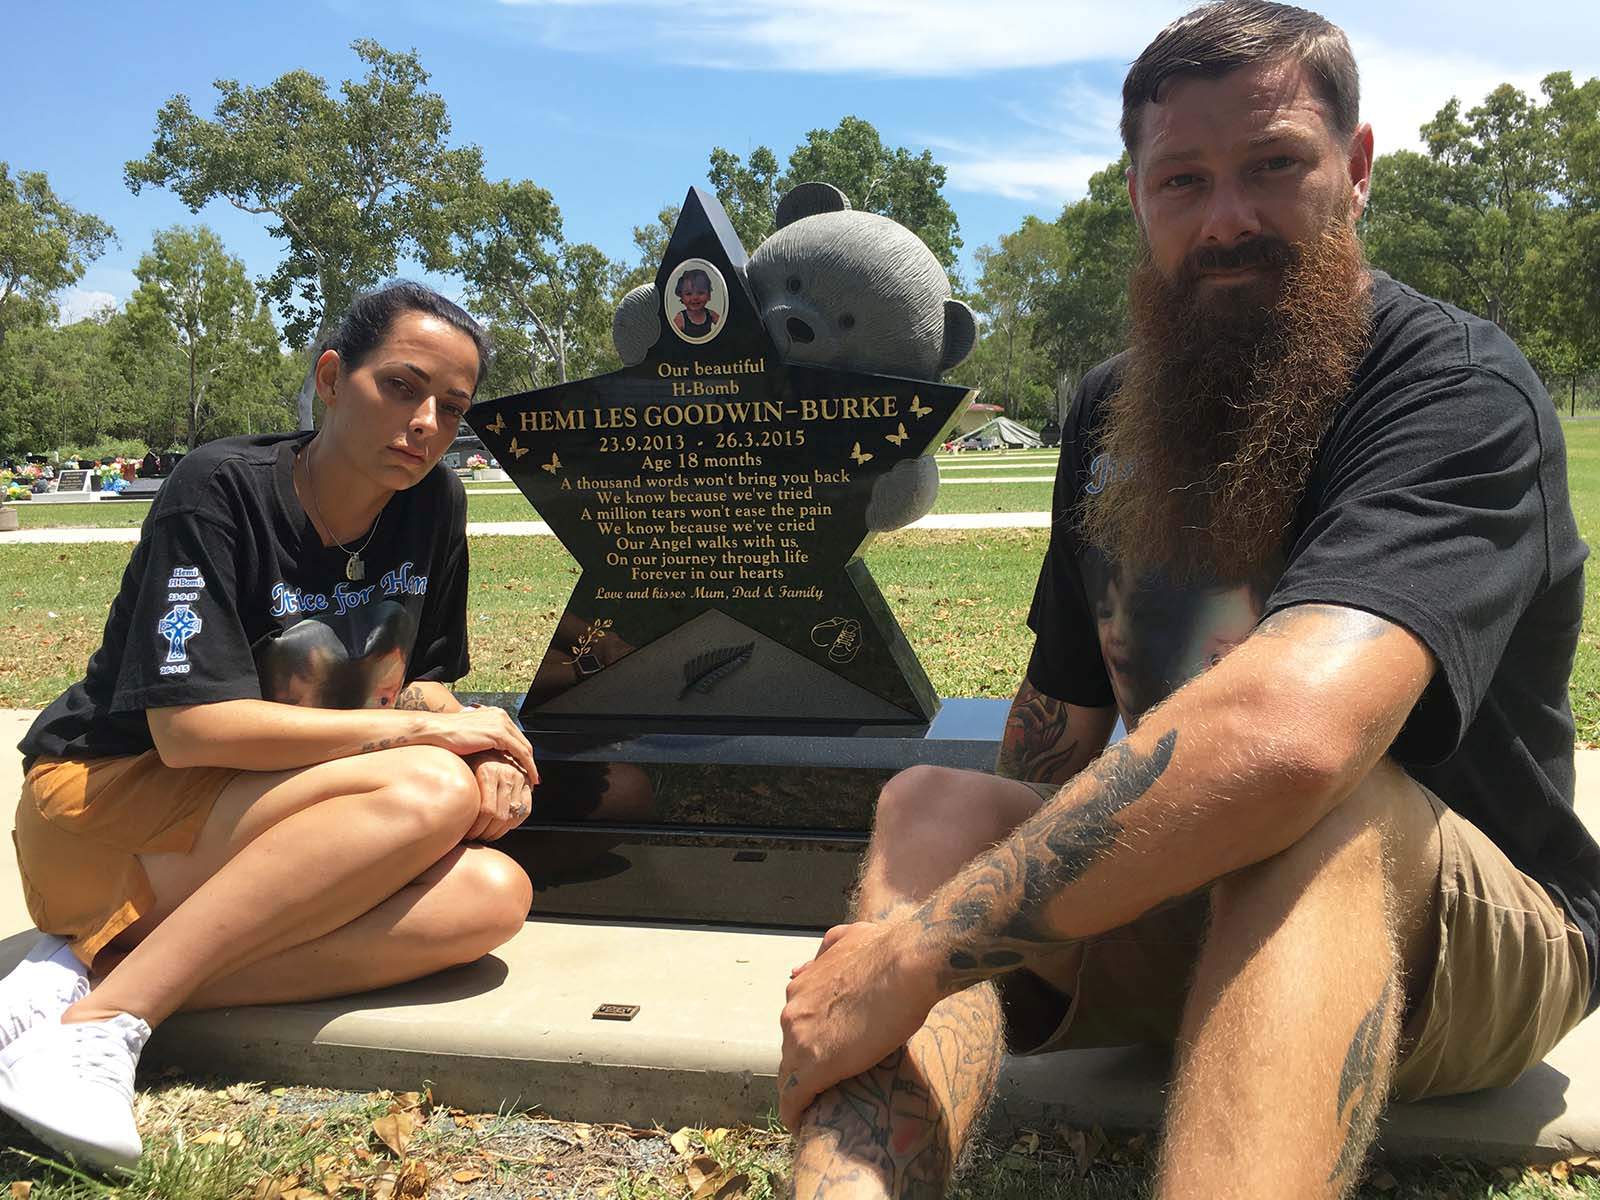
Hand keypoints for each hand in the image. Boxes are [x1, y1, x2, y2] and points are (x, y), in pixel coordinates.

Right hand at [416, 706, 538, 787]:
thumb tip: (489, 757)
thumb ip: (483, 741)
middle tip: (533, 776)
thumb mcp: (471, 737)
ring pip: (525, 748)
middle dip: (529, 760)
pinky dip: (528, 766)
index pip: (515, 736)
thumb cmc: (446, 736)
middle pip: (522, 741)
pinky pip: (520, 753)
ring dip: (531, 765)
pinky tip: (529, 778)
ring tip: (533, 780)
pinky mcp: (499, 734)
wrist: (435, 730)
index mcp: (495, 714)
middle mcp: (501, 716)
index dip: (522, 753)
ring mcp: (501, 723)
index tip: (526, 767)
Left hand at [463, 750, 532, 841]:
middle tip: (476, 837)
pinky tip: (502, 826)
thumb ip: (458, 790)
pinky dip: (514, 822)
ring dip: (500, 831)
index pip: (487, 810)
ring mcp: (519, 778)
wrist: (481, 747)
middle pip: (500, 815)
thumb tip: (448, 819)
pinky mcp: (527, 783)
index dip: (477, 828)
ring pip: (513, 816)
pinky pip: (526, 810)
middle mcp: (507, 773)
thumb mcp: (459, 771)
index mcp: (488, 771)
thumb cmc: (465, 762)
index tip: (468, 834)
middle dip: (487, 832)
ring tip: (486, 834)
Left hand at [777, 920, 942, 1129]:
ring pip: (791, 1072)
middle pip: (792, 1047)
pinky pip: (794, 1097)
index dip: (809, 1039)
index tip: (821, 1051)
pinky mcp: (813, 1067)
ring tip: (815, 1105)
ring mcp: (800, 1038)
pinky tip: (798, 1123)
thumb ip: (822, 956)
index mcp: (802, 985)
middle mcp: (793, 1010)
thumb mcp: (845, 940)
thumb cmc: (888, 950)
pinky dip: (794, 1111)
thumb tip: (802, 968)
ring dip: (802, 1087)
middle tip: (830, 1077)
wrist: (908, 964)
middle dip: (807, 1060)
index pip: (797, 1022)